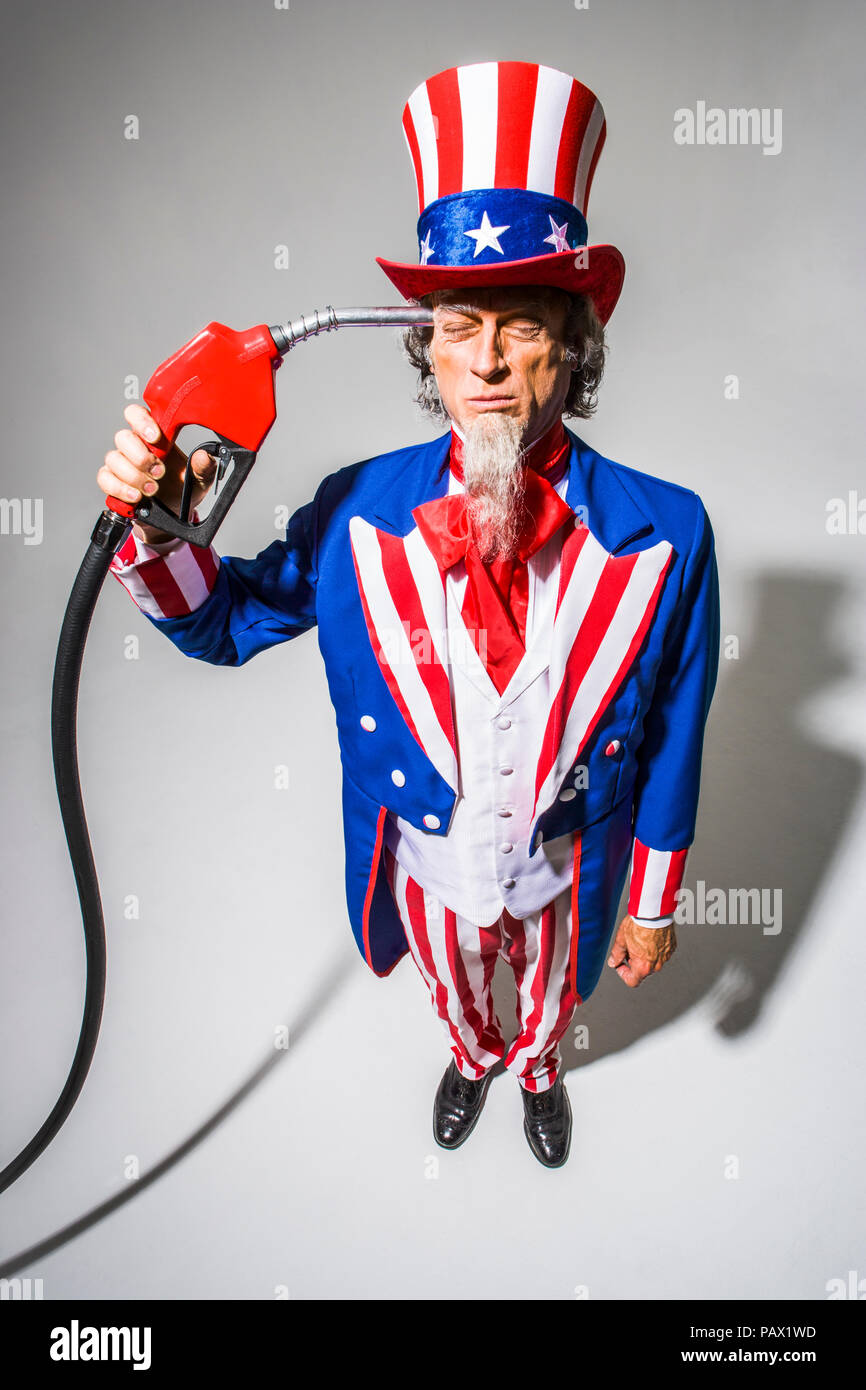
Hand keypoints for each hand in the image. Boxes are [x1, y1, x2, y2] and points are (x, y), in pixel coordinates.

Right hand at [97, 402, 217, 543]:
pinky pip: (105, 479)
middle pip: (123, 437)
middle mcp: (134, 447)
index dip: (141, 421)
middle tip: (159, 472)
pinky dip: (121, 488)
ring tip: (152, 489)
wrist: (172, 515)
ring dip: (134, 476)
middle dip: (141, 457)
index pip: (136, 414)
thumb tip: (204, 456)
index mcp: (153, 437)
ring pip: (114, 459)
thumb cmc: (182, 490)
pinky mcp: (112, 482)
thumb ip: (203, 468)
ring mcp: (121, 464)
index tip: (155, 437)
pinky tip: (136, 496)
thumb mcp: (199, 480)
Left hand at [607, 915, 675, 987]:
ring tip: (639, 939)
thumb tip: (613, 962)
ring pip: (652, 961)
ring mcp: (666, 956)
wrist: (654, 912)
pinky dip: (654, 948)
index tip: (620, 964)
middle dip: (634, 962)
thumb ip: (616, 954)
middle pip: (642, 971)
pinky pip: (661, 953)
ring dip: (644, 955)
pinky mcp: (671, 947)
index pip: (632, 981)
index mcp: (643, 966)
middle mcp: (657, 964)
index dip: (623, 974)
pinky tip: (648, 936)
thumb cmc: (639, 924)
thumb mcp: (621, 939)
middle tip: (628, 947)